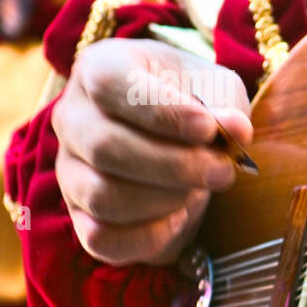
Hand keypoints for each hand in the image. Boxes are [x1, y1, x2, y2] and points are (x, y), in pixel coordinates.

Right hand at [51, 38, 252, 265]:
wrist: (180, 137)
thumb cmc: (194, 102)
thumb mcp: (216, 89)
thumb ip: (226, 105)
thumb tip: (236, 130)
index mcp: (100, 68)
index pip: (109, 85)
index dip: (160, 111)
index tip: (207, 128)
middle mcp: (73, 117)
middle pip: (105, 147)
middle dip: (174, 166)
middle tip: (223, 172)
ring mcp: (70, 169)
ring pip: (101, 196)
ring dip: (163, 200)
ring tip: (200, 191)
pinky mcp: (80, 215)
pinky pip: (101, 238)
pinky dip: (146, 236)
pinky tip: (178, 219)